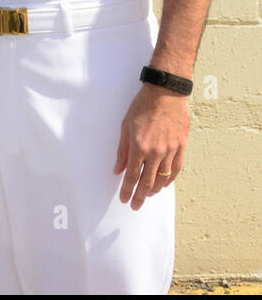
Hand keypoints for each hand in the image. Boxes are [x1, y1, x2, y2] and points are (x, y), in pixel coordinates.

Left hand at [113, 83, 189, 209]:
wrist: (166, 93)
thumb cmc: (142, 106)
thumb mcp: (125, 126)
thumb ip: (122, 150)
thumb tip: (117, 169)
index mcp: (139, 147)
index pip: (132, 176)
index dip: (128, 190)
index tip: (124, 200)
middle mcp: (155, 152)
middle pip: (147, 181)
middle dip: (140, 196)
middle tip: (135, 206)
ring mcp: (170, 150)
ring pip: (163, 178)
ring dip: (154, 189)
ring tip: (147, 195)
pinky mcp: (181, 146)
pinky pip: (176, 169)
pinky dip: (170, 180)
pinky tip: (163, 185)